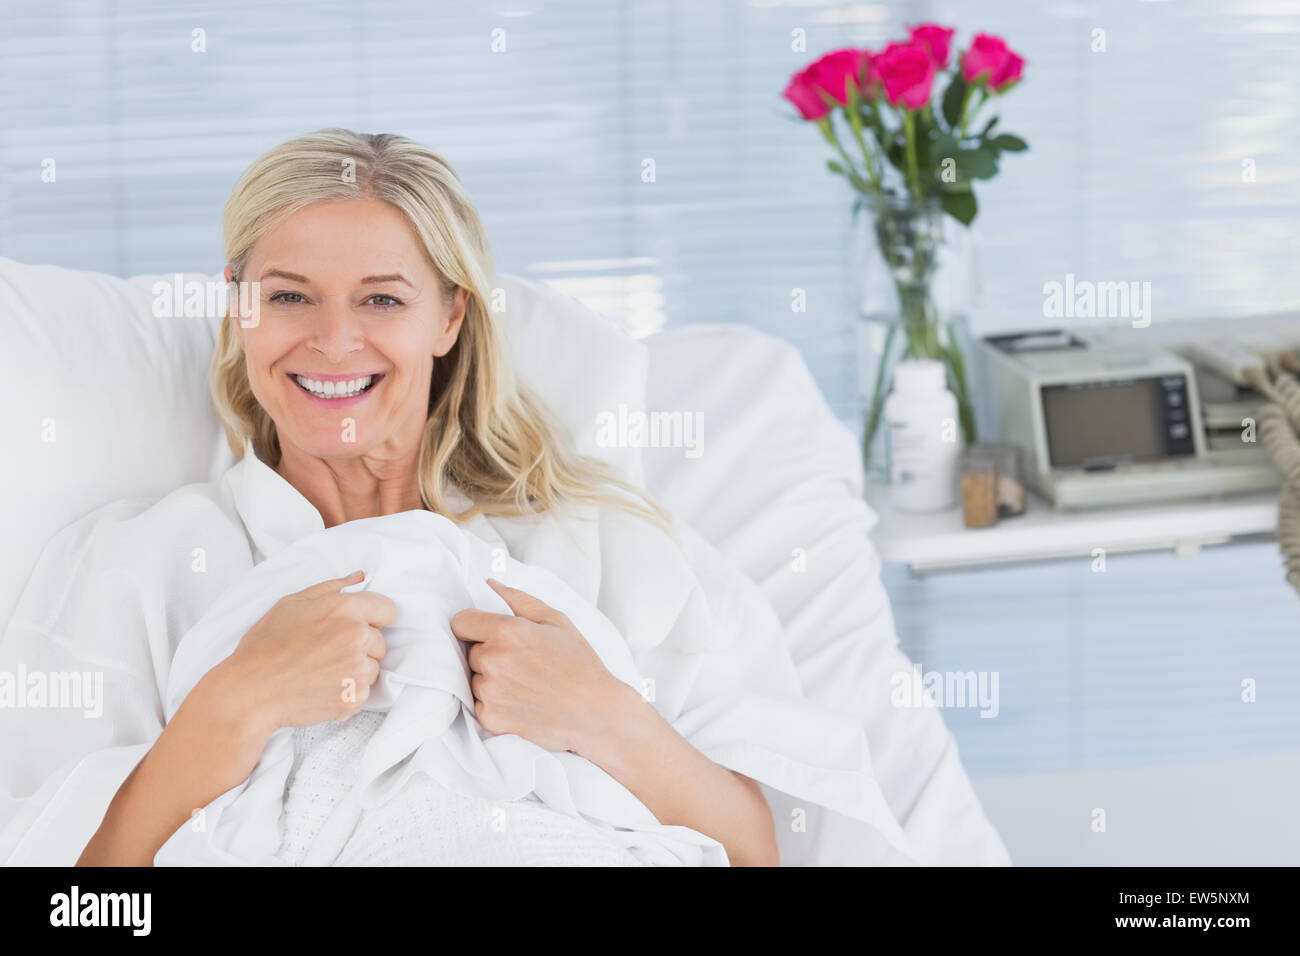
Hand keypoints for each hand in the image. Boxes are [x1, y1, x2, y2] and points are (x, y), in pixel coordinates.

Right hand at [220, 570, 395, 734]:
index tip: (356, 626)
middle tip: (327, 652)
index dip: (373, 618)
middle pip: (380, 642)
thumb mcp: (292, 603)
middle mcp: (357, 637)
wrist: (250, 691)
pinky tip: (321, 688)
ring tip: (322, 672)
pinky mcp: (354, 698)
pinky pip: (363, 693)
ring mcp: (357, 669)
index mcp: (345, 609)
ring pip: (373, 668)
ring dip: (355, 671)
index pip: (388, 610)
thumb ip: (331, 587)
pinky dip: (348, 693)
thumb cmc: (266, 645)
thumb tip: (359, 576)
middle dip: (361, 647)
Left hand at [450, 578, 628, 754]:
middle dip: (488, 652)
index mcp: (506, 632)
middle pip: (469, 651)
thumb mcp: (556, 621)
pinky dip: (494, 703)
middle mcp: (493, 661)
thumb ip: (519, 599)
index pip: (460, 622)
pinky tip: (520, 700)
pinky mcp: (490, 719)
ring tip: (522, 682)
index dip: (474, 626)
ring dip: (490, 679)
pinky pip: (479, 704)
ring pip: (473, 678)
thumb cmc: (579, 664)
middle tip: (519, 660)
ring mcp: (490, 692)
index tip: (489, 633)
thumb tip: (490, 585)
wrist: (595, 711)